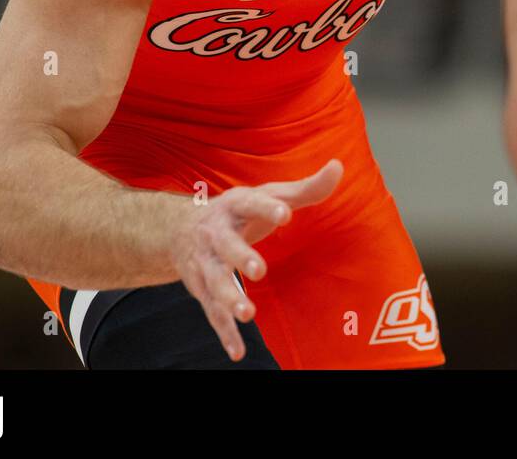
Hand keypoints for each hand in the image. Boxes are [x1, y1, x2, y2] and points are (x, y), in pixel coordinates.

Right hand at [169, 160, 342, 360]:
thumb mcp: (269, 194)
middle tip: (259, 270)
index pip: (251, 203)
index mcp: (234, 205)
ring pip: (214, 281)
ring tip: (248, 313)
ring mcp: (205, 263)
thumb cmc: (239, 210)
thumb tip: (338, 167)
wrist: (178, 229)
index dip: (267, 207)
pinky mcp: (202, 290)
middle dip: (240, 256)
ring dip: (229, 298)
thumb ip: (305, 188)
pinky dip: (224, 333)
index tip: (285, 214)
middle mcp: (215, 233)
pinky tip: (238, 351)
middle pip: (225, 245)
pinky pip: (212, 312)